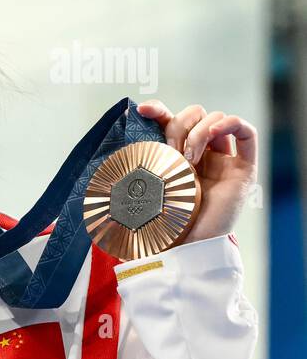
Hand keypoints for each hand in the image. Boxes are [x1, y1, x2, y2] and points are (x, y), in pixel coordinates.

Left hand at [137, 100, 257, 243]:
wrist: (184, 248)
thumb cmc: (161, 222)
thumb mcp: (144, 185)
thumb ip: (137, 164)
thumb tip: (110, 147)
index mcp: (175, 156)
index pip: (170, 120)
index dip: (159, 110)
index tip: (142, 111)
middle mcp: (201, 154)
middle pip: (194, 114)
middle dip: (179, 126)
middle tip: (170, 153)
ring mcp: (223, 160)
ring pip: (215, 118)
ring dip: (198, 132)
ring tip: (187, 160)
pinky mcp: (244, 169)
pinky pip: (247, 132)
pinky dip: (230, 123)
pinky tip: (213, 133)